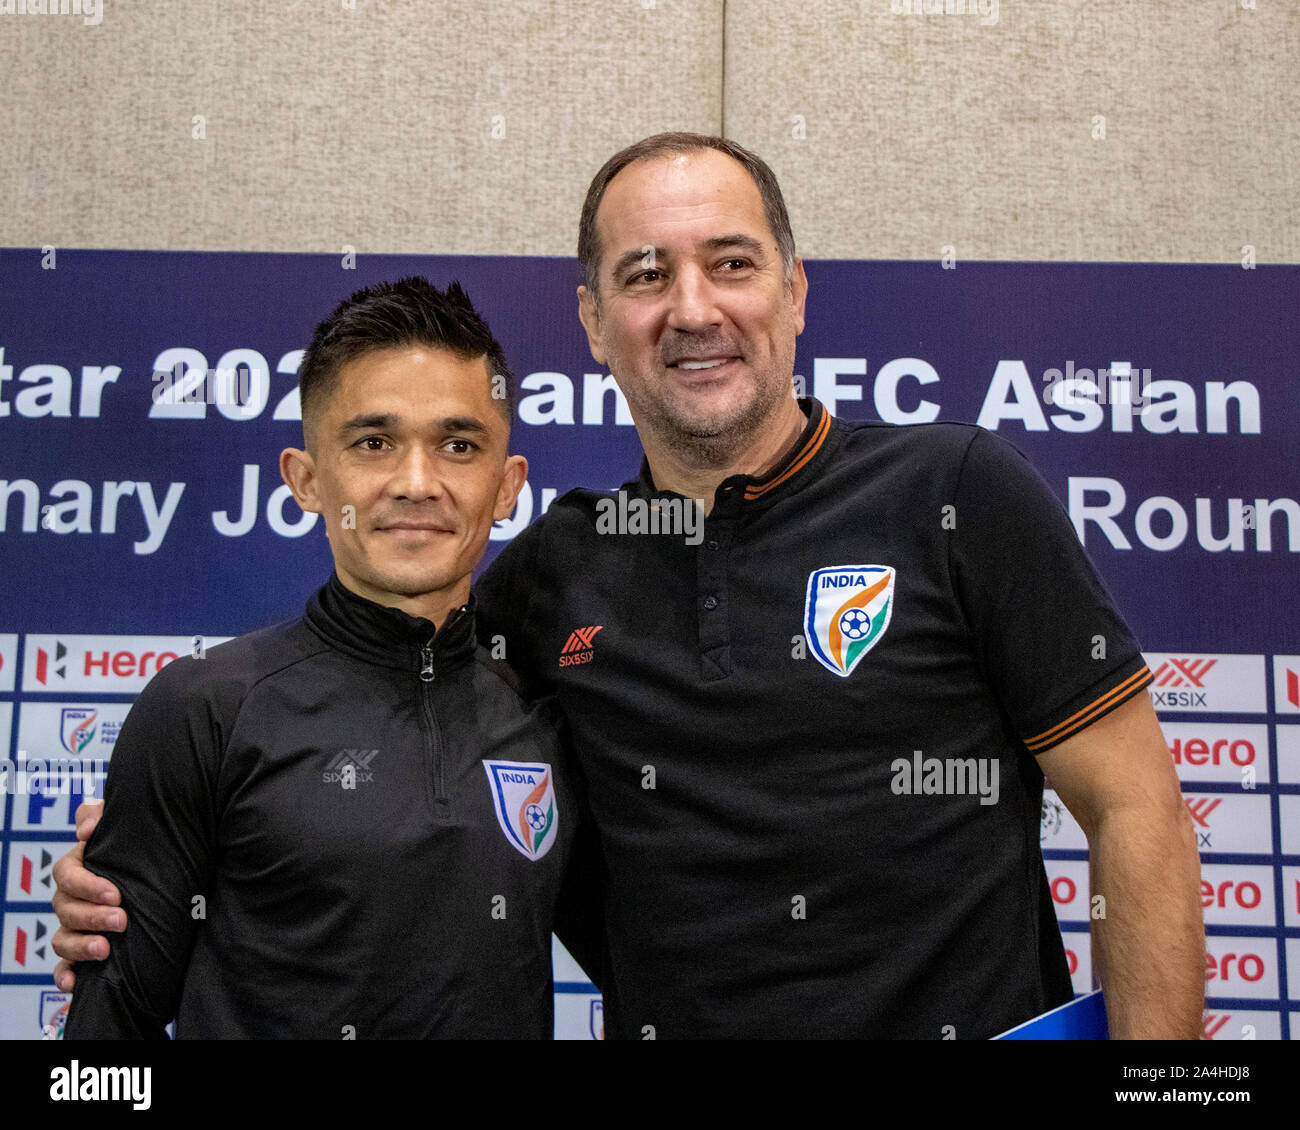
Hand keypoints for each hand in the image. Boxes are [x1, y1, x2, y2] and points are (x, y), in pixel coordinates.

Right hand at [51, 800, 124, 991]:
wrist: (163, 870)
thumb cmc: (140, 846)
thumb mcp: (124, 824)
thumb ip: (100, 815)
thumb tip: (86, 827)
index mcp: (79, 866)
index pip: (66, 873)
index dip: (86, 884)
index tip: (116, 893)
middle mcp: (71, 897)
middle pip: (65, 909)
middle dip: (92, 916)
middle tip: (121, 920)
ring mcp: (74, 925)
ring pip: (62, 939)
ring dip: (80, 946)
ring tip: (105, 949)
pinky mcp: (81, 951)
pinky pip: (63, 967)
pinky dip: (65, 976)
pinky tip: (75, 984)